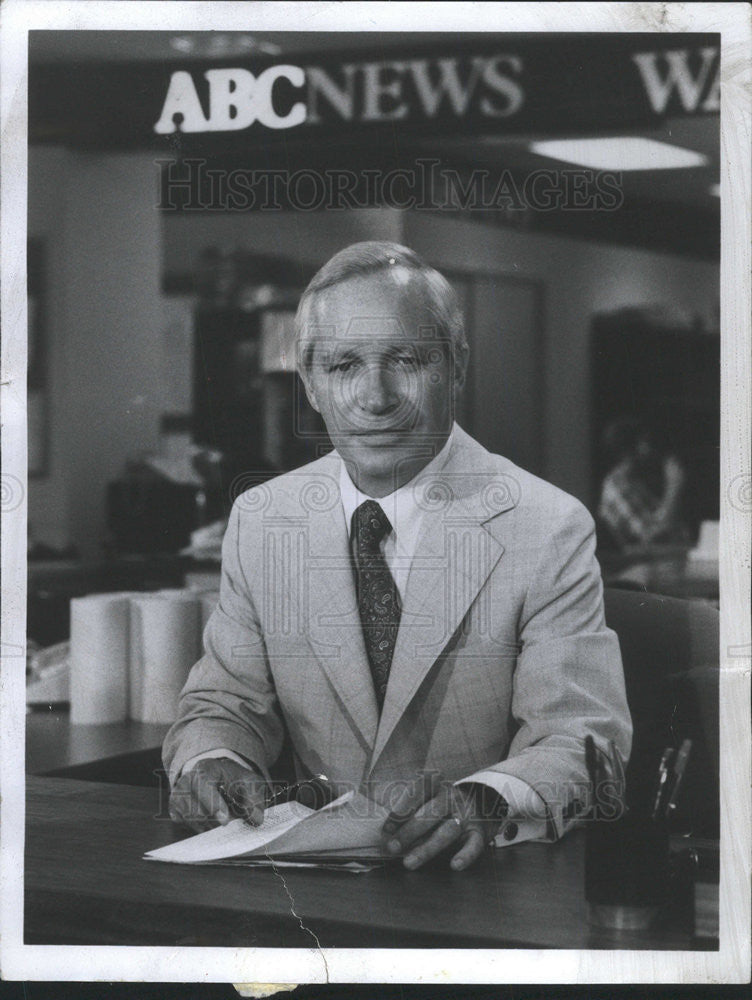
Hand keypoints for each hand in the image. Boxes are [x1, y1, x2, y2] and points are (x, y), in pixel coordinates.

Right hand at [168, 757, 265, 831]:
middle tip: (228, 824)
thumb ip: (254, 797)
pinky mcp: (173, 809)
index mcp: (205, 768)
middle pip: (195, 808)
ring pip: (190, 820)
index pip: (203, 784)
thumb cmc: (233, 780)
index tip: (225, 821)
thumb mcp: (249, 782)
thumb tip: (256, 819)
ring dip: (208, 826)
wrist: (218, 778)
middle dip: (214, 820)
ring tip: (220, 820)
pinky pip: (185, 825)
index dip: (213, 804)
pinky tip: (210, 821)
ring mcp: (177, 795)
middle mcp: (186, 780)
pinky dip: (200, 828)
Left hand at [380, 773, 503, 871]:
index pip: (418, 791)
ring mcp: (466, 814)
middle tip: (392, 847)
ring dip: (426, 848)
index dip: (401, 808)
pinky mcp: (479, 832)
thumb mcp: (427, 799)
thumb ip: (410, 812)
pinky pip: (474, 844)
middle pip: (430, 813)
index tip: (386, 828)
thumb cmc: (442, 806)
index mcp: (436, 786)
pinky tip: (454, 865)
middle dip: (409, 831)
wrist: (480, 804)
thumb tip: (386, 834)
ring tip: (409, 862)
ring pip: (447, 831)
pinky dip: (466, 855)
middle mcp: (451, 797)